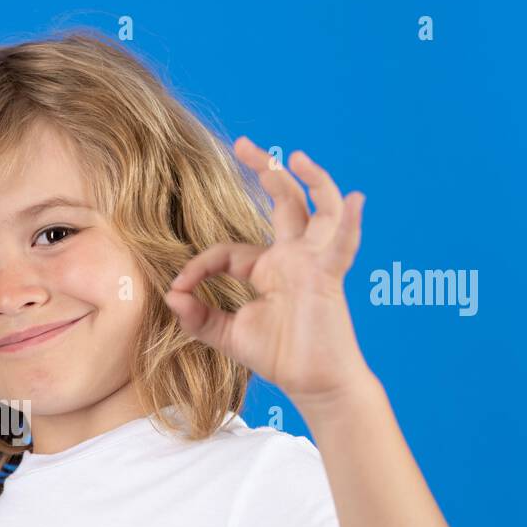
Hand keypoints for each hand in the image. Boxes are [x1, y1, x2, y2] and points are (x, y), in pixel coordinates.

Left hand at [163, 136, 373, 412]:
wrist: (313, 381)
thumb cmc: (279, 356)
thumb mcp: (227, 335)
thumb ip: (197, 316)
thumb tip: (170, 295)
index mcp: (267, 268)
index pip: (227, 250)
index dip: (199, 265)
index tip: (180, 287)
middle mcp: (292, 258)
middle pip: (283, 202)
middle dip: (266, 170)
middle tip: (242, 145)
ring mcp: (313, 263)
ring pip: (318, 209)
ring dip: (312, 181)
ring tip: (295, 157)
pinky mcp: (328, 277)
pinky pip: (342, 245)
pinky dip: (349, 222)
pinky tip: (355, 200)